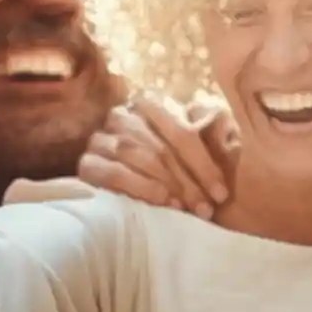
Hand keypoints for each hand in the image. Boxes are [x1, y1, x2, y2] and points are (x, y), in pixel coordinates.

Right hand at [78, 92, 239, 218]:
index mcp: (151, 103)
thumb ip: (212, 127)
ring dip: (165, 186)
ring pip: (136, 157)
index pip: (182, 133)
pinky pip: (112, 173)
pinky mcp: (87, 163)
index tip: (221, 194)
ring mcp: (101, 138)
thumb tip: (225, 119)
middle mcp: (123, 115)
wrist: (126, 191)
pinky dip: (138, 187)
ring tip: (185, 208)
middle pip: (161, 149)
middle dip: (188, 183)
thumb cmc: (179, 165)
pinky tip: (159, 201)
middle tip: (206, 209)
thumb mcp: (200, 144)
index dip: (205, 165)